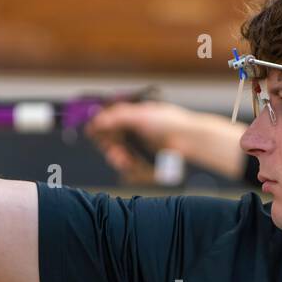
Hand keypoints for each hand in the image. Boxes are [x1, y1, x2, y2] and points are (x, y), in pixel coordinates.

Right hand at [85, 100, 199, 178]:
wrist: (189, 139)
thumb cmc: (169, 122)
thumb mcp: (140, 115)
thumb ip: (116, 117)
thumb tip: (96, 121)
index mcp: (132, 114)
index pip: (109, 121)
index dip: (99, 127)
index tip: (92, 134)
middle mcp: (135, 129)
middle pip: (111, 139)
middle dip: (108, 145)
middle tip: (111, 150)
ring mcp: (141, 146)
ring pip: (120, 154)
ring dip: (116, 157)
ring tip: (122, 160)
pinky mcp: (147, 160)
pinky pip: (131, 166)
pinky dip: (128, 166)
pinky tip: (130, 165)